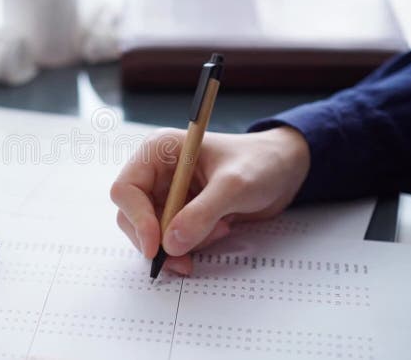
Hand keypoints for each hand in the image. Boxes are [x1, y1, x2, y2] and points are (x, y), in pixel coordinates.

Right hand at [110, 127, 309, 274]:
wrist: (284, 170)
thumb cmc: (261, 163)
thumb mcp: (234, 185)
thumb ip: (201, 213)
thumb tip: (171, 243)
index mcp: (158, 152)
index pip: (126, 189)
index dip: (136, 219)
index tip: (156, 246)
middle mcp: (156, 173)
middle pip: (132, 216)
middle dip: (159, 240)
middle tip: (184, 258)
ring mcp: (167, 195)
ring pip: (151, 234)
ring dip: (181, 244)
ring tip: (218, 230)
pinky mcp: (180, 214)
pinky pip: (171, 240)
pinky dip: (192, 245)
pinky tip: (219, 230)